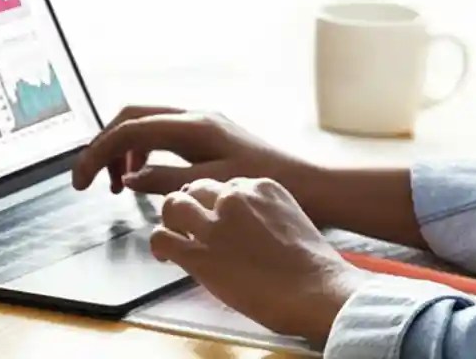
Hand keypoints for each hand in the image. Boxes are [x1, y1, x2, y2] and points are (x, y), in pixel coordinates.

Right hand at [71, 105, 317, 201]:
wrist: (311, 185)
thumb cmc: (269, 185)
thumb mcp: (212, 187)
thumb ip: (166, 181)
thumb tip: (130, 178)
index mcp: (194, 125)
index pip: (129, 130)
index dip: (98, 154)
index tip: (80, 182)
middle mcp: (196, 117)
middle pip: (131, 117)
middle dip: (104, 146)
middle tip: (89, 182)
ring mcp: (202, 124)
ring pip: (145, 124)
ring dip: (123, 150)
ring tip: (118, 187)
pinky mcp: (208, 135)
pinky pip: (163, 136)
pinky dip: (144, 153)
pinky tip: (144, 179)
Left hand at [153, 177, 369, 343]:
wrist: (316, 290)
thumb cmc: (313, 267)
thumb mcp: (292, 221)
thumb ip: (265, 215)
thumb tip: (247, 230)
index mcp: (262, 186)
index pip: (225, 185)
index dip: (217, 203)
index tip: (217, 217)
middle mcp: (235, 196)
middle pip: (197, 188)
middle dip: (193, 206)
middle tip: (192, 226)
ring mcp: (215, 222)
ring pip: (173, 204)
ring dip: (171, 220)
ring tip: (174, 236)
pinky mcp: (198, 252)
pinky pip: (162, 237)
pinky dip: (159, 245)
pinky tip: (165, 256)